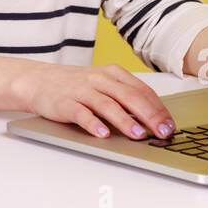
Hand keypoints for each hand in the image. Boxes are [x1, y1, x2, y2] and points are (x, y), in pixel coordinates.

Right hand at [13, 63, 177, 139]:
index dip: (158, 108)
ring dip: (125, 120)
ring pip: (108, 104)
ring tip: (137, 134)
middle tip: (162, 132)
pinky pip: (82, 113)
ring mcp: (82, 90)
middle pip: (129, 96)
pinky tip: (102, 134)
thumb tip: (152, 119)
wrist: (37, 80)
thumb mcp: (102, 84)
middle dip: (149, 115)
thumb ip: (124, 96)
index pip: (142, 90)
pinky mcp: (65, 103)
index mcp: (112, 73)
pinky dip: (93, 124)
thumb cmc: (74, 85)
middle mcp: (99, 79)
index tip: (170, 125)